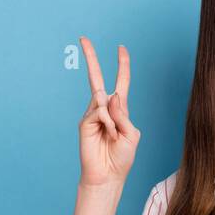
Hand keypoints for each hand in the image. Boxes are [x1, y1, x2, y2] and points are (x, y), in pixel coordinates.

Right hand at [78, 36, 139, 187]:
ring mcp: (93, 114)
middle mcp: (104, 109)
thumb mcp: (131, 135)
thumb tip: (110, 96)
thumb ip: (123, 115)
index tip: (121, 48)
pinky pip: (99, 113)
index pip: (121, 83)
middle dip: (91, 58)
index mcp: (120, 110)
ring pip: (102, 100)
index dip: (122, 66)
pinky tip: (108, 136)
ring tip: (113, 136)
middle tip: (83, 38)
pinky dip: (108, 124)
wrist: (108, 176)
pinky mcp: (84, 122)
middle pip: (98, 79)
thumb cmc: (121, 158)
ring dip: (113, 118)